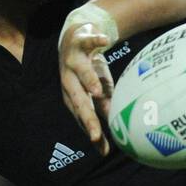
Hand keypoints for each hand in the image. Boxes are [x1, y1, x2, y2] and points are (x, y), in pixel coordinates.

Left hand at [59, 22, 113, 155]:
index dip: (92, 131)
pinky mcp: (81, 42)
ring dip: (88, 81)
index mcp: (74, 96)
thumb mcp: (98, 93)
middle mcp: (70, 81)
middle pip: (78, 101)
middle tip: (95, 134)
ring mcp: (74, 61)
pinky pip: (89, 41)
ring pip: (80, 72)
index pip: (83, 117)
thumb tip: (115, 134)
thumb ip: (103, 112)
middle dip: (87, 117)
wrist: (77, 38)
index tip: (102, 147)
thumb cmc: (89, 72)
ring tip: (98, 91)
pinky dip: (96, 40)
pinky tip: (105, 41)